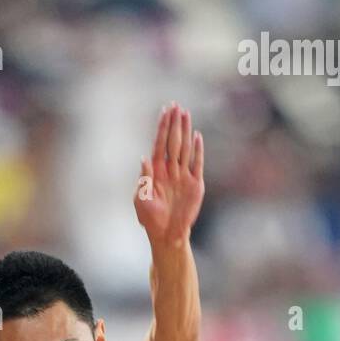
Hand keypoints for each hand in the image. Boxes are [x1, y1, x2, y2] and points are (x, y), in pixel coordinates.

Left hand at [134, 104, 203, 247]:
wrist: (167, 235)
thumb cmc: (150, 220)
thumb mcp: (142, 200)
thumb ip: (143, 179)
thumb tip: (144, 157)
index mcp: (156, 172)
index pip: (159, 144)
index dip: (162, 128)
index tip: (164, 111)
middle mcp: (170, 170)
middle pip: (173, 142)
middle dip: (174, 124)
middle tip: (176, 105)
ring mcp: (183, 176)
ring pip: (185, 148)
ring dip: (186, 131)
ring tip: (186, 114)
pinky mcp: (195, 184)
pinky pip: (197, 163)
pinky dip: (198, 150)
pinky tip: (197, 136)